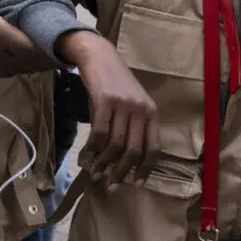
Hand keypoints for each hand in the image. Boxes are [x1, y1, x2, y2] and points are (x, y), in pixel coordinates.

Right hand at [0, 0, 55, 77]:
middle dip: (50, 56)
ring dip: (38, 62)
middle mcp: (4, 57)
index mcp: (4, 37)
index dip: (54, 46)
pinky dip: (24, 65)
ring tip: (48, 49)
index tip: (65, 38)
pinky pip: (14, 72)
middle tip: (62, 43)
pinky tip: (25, 54)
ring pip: (26, 70)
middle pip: (37, 63)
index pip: (39, 49)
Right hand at [58, 31, 159, 191]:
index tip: (135, 184)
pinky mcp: (104, 101)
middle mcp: (141, 110)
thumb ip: (132, 127)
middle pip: (134, 151)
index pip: (153, 148)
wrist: (99, 56)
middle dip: (122, 172)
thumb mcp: (132, 103)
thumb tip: (124, 161)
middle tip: (111, 185)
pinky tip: (87, 155)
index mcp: (151, 112)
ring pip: (115, 145)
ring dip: (104, 163)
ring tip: (96, 173)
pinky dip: (93, 148)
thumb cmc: (115, 83)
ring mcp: (123, 105)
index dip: (145, 170)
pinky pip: (99, 133)